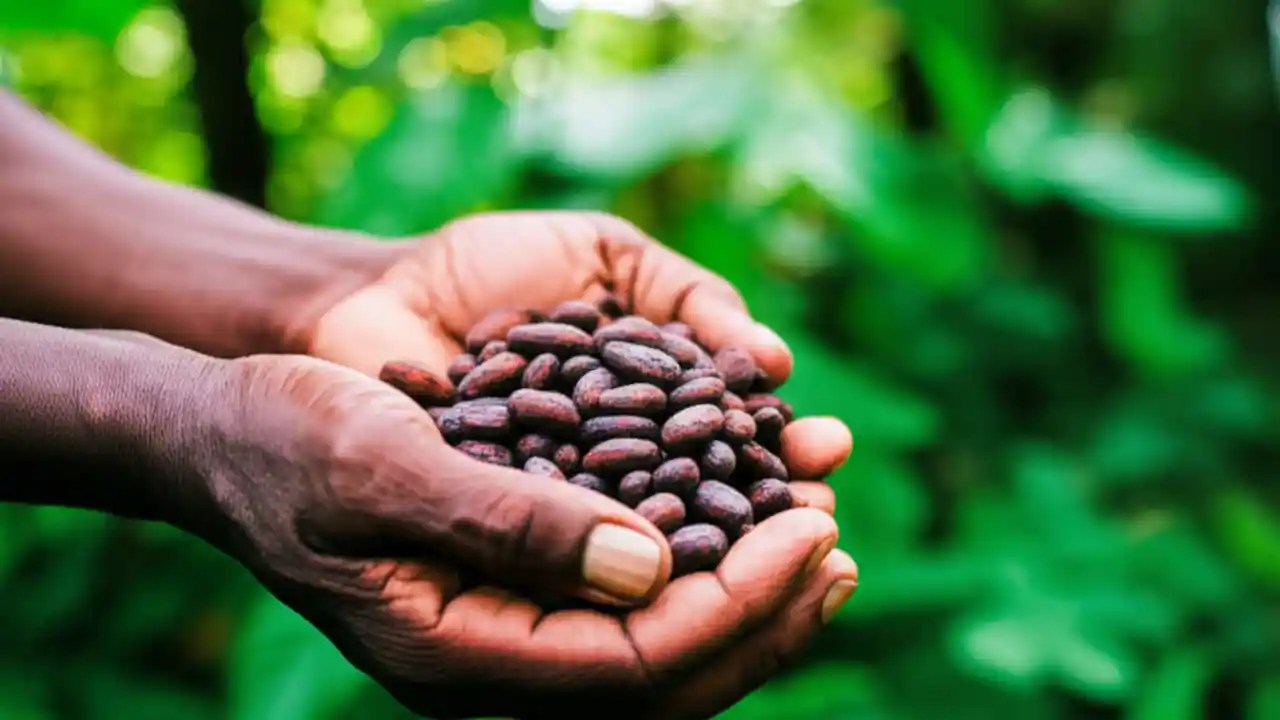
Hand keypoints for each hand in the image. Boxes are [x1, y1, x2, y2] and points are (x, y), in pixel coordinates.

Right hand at [190, 355, 857, 718]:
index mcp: (457, 652)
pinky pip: (623, 615)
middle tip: (841, 548)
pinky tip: (737, 529)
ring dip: (744, 607)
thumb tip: (648, 569)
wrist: (218, 433)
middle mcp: (488, 666)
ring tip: (820, 546)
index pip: (636, 663)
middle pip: (663, 683)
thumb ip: (512, 524)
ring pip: (653, 659)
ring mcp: (498, 639)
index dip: (739, 603)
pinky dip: (694, 579)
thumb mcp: (388, 464)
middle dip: (765, 621)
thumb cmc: (286, 437)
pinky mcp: (504, 599)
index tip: (815, 529)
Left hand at [305, 211, 848, 512]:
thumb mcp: (605, 255)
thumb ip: (684, 295)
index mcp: (646, 413)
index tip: (830, 453)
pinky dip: (614, 557)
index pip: (727, 444)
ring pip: (647, 545)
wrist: (373, 291)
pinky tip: (657, 563)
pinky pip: (563, 550)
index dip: (778, 451)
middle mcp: (610, 475)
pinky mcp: (501, 538)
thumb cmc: (489, 268)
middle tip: (821, 521)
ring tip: (770, 555)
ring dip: (713, 553)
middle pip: (702, 506)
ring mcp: (556, 513)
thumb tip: (774, 362)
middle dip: (765, 518)